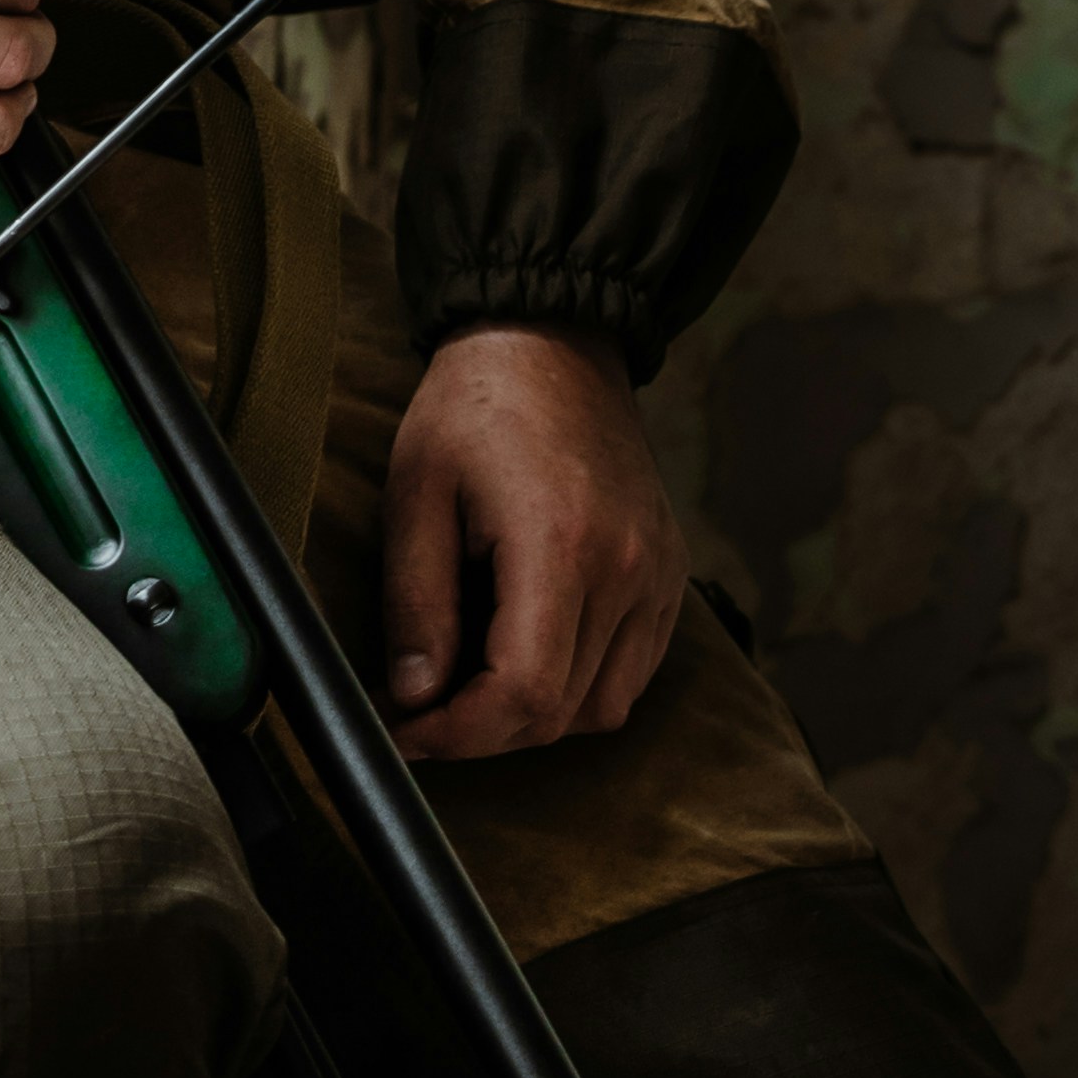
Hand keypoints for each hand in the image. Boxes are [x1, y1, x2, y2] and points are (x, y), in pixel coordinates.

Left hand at [381, 324, 687, 761]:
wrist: (550, 343)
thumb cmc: (472, 408)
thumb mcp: (416, 493)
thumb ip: (416, 602)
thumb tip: (414, 697)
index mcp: (560, 544)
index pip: (524, 693)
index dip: (459, 734)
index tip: (407, 733)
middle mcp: (626, 569)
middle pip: (562, 712)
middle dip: (484, 732)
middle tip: (424, 714)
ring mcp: (658, 574)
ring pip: (604, 706)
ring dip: (534, 716)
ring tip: (473, 683)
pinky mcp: (669, 574)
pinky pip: (633, 670)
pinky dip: (581, 686)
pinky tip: (529, 653)